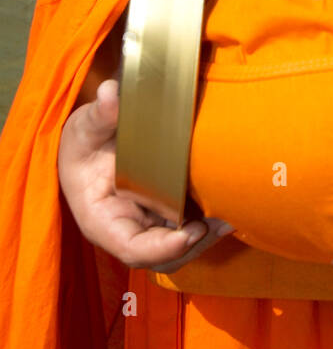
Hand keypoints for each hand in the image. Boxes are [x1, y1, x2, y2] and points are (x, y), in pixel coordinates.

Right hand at [58, 78, 232, 272]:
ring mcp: (146, 224)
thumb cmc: (84, 141)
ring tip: (232, 216)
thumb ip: (99, 115)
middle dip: (193, 245)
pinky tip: (229, 206)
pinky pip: (186, 228)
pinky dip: (207, 222)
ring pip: (177, 246)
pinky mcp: (163, 213)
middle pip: (161, 255)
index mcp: (101, 219)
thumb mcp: (85, 127)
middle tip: (222, 222)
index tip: (190, 232)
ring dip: (206, 236)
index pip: (130, 248)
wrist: (92, 142)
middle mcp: (125, 229)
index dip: (161, 248)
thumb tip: (111, 94)